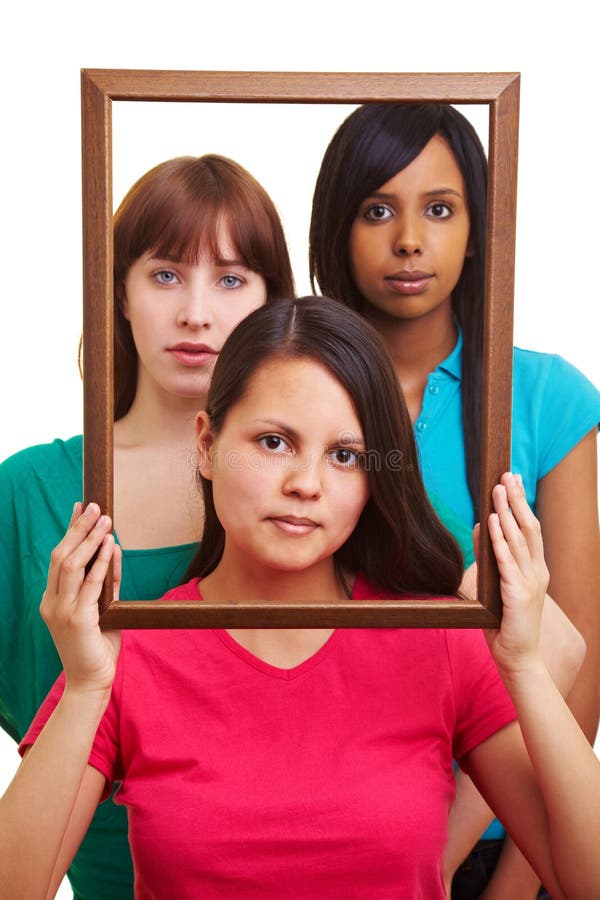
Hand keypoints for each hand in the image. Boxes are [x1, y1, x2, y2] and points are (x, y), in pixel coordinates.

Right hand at [40, 502, 121, 696]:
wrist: (92, 682)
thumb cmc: (98, 646)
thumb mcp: (101, 608)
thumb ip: (105, 581)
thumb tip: (113, 547)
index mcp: (51, 599)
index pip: (58, 557)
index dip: (69, 531)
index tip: (79, 508)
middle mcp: (51, 602)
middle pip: (61, 556)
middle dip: (78, 528)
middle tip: (94, 505)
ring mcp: (61, 611)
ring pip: (71, 565)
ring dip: (89, 539)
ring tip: (105, 519)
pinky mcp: (77, 620)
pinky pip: (90, 585)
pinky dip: (101, 562)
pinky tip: (111, 546)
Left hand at [481, 473, 549, 677]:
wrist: (518, 658)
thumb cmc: (506, 624)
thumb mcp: (498, 584)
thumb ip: (492, 557)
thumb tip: (482, 527)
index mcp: (535, 570)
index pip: (531, 529)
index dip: (523, 504)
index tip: (514, 481)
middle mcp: (537, 572)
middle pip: (529, 527)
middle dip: (517, 499)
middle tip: (507, 475)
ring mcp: (530, 582)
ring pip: (518, 538)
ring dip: (507, 511)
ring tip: (498, 489)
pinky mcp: (518, 593)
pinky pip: (506, 560)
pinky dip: (499, 538)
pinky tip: (492, 520)